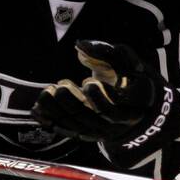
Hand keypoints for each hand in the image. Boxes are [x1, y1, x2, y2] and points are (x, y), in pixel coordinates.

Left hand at [33, 40, 179, 159]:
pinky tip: (37, 109)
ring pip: (76, 126)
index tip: (87, 81)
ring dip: (58, 111)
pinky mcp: (88, 134)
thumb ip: (108, 53)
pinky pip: (66, 131)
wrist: (143, 108)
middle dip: (73, 103)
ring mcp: (101, 131)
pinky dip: (50, 121)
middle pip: (91, 119)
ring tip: (46, 92)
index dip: (99, 98)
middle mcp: (116, 125)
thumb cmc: (135, 79)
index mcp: (131, 108)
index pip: (114, 110)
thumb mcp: (129, 64)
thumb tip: (80, 46)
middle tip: (60, 86)